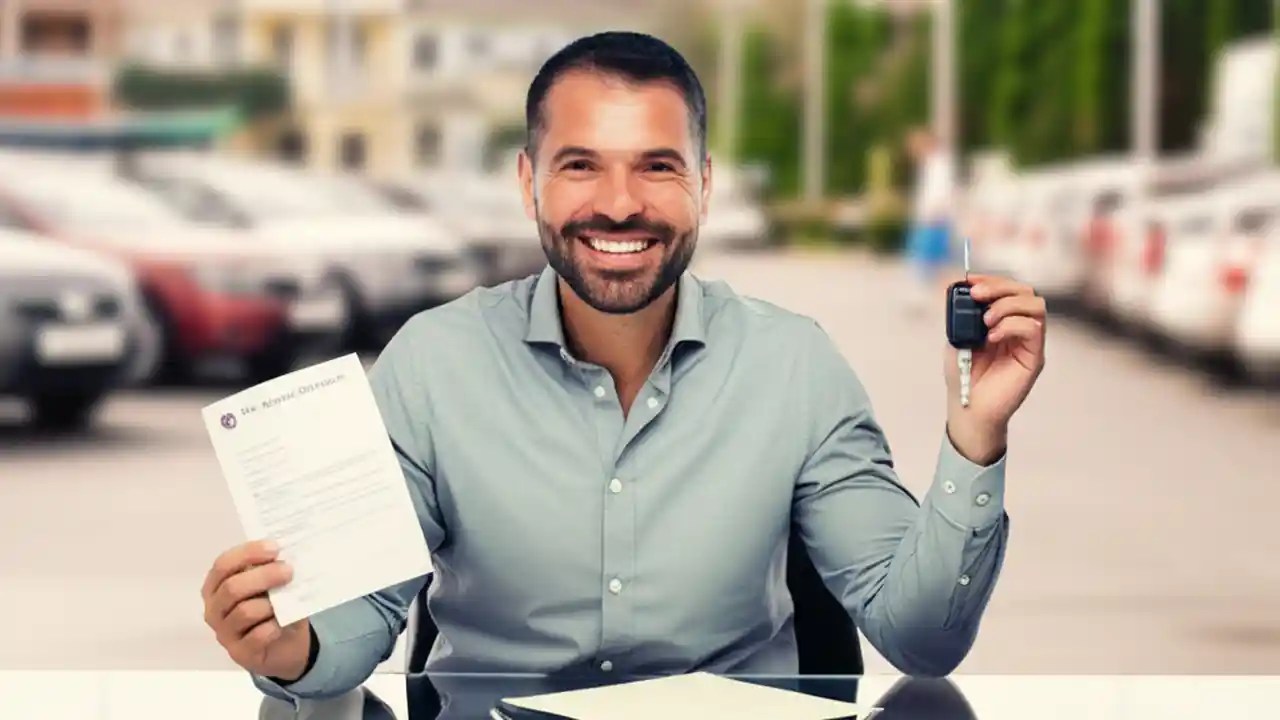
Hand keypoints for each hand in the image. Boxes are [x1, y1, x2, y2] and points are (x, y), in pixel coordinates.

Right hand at [201, 540, 311, 681]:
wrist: (286, 644)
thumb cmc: (275, 607)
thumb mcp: (273, 585)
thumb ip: (271, 570)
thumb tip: (284, 556)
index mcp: (217, 586)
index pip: (223, 565)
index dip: (248, 553)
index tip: (274, 548)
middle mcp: (215, 609)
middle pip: (232, 588)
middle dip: (263, 576)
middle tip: (288, 571)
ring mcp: (225, 633)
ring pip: (244, 612)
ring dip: (270, 604)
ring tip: (286, 602)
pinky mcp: (240, 653)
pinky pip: (256, 636)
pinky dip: (273, 628)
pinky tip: (281, 624)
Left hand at [943, 274, 1046, 462]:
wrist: (969, 408)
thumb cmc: (963, 376)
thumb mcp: (957, 338)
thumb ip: (963, 314)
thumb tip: (963, 287)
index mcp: (1002, 320)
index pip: (1008, 289)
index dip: (992, 279)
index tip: (971, 280)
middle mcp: (1019, 328)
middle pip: (1026, 292)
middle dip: (1000, 287)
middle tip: (977, 296)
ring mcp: (1029, 342)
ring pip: (1035, 306)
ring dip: (1007, 306)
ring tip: (986, 321)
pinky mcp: (1034, 357)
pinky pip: (1034, 329)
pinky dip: (1012, 325)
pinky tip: (993, 337)